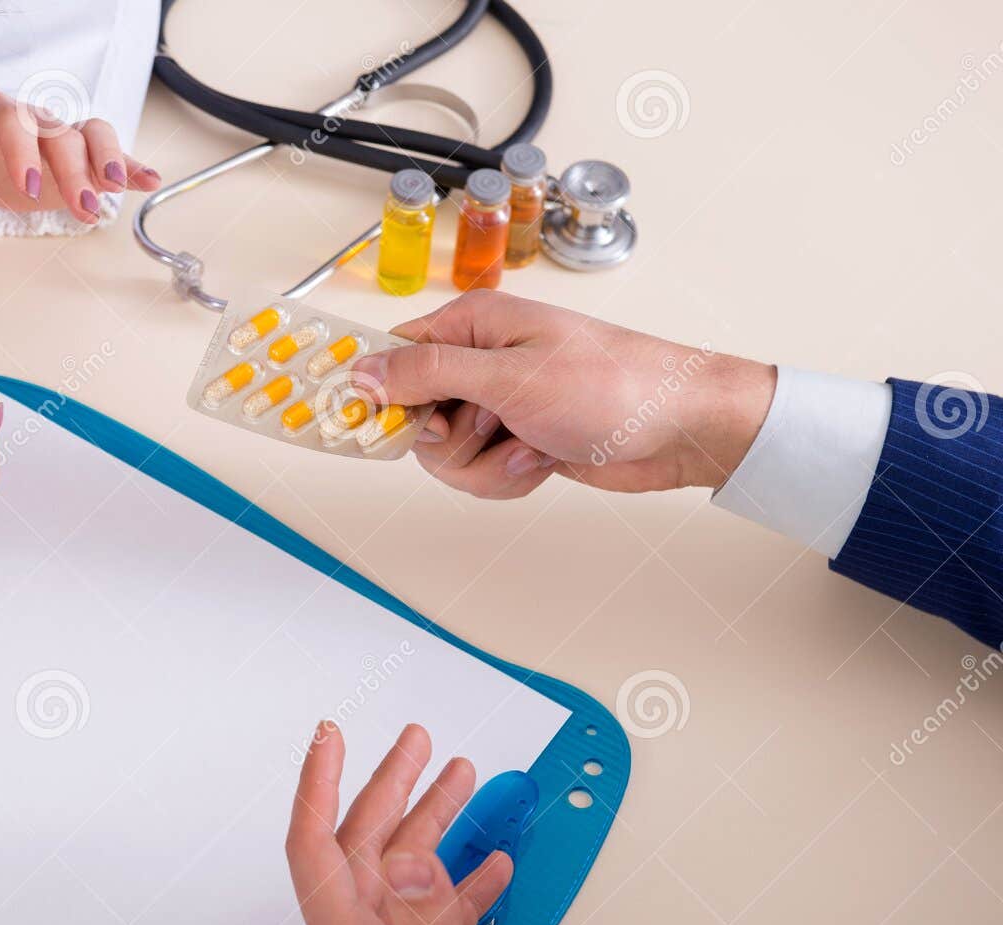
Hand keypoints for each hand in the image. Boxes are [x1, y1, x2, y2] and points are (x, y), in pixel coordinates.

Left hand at [0, 88, 161, 232]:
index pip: (14, 122)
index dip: (25, 152)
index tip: (30, 187)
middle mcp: (33, 120)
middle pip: (61, 135)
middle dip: (74, 171)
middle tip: (81, 208)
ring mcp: (60, 138)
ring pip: (92, 135)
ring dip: (108, 161)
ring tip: (114, 190)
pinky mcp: (80, 159)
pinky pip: (111, 153)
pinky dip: (132, 166)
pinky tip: (149, 181)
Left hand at [286, 720, 518, 924]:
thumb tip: (409, 856)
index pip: (314, 851)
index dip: (316, 784)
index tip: (329, 735)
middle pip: (362, 850)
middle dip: (388, 786)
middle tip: (415, 739)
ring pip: (403, 877)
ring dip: (431, 824)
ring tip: (459, 776)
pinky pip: (434, 919)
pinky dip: (462, 885)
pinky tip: (490, 864)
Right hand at [350, 291, 777, 499]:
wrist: (680, 429)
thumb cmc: (612, 385)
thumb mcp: (509, 376)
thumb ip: (429, 373)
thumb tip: (364, 370)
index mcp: (473, 325)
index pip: (393, 355)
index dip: (382, 393)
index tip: (385, 421)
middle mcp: (481, 361)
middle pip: (414, 417)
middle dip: (450, 442)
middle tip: (490, 429)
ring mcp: (499, 404)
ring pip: (446, 455)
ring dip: (484, 466)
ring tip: (530, 446)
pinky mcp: (517, 440)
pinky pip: (479, 473)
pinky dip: (506, 478)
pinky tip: (542, 460)